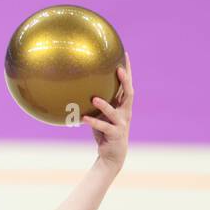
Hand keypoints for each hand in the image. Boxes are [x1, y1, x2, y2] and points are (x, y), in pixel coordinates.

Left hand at [83, 51, 132, 171]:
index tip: (124, 54)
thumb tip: (80, 87)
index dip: (128, 70)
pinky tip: (83, 119)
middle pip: (128, 94)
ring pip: (115, 112)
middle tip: (118, 69)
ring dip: (104, 105)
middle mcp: (126, 113)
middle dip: (125, 81)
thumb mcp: (101, 115)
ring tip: (94, 98)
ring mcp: (122, 124)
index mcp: (124, 106)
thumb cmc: (104, 132)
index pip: (127, 85)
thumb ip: (97, 102)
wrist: (112, 155)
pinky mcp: (115, 135)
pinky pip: (103, 127)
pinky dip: (93, 122)